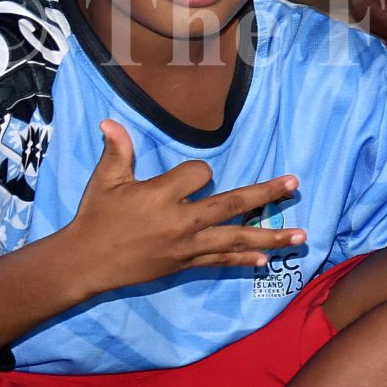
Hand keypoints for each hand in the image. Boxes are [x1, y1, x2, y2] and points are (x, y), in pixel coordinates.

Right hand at [62, 120, 304, 295]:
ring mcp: (186, 246)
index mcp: (160, 196)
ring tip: (302, 236)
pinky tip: (266, 261)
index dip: (199, 171)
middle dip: (266, 195)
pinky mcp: (185, 264)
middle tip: (294, 185)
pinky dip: (243, 261)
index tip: (192, 174)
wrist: (83, 263)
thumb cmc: (95, 218)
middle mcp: (180, 221)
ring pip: (235, 239)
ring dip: (271, 237)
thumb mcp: (104, 181)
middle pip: (231, 205)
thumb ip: (117, 152)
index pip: (199, 174)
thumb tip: (110, 122)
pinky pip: (220, 262)